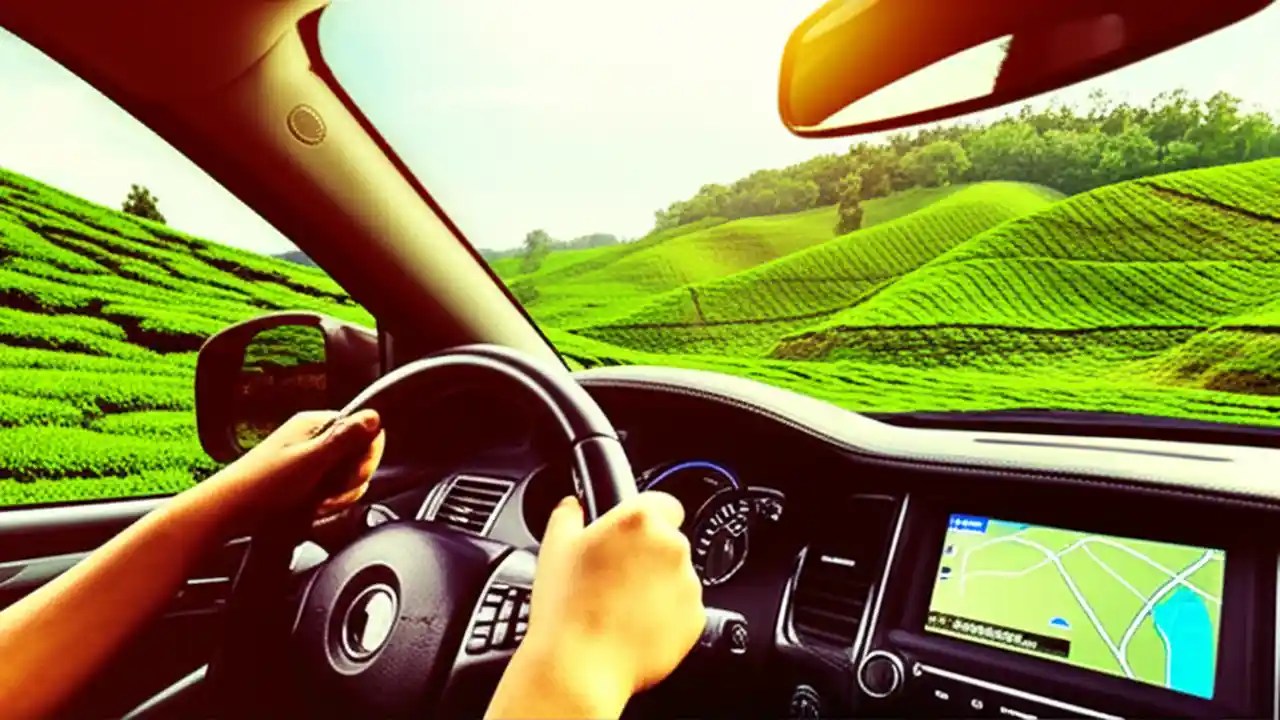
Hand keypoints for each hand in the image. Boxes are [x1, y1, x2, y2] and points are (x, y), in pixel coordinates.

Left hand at [204, 410, 384, 526]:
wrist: (229, 511)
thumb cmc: (263, 483)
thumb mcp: (310, 460)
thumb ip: (345, 439)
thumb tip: (375, 415)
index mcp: (317, 424)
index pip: (366, 432)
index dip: (366, 458)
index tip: (352, 476)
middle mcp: (317, 438)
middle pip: (360, 457)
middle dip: (351, 482)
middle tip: (329, 494)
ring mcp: (313, 460)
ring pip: (350, 477)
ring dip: (340, 496)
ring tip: (318, 505)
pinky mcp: (308, 481)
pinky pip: (336, 490)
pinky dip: (330, 502)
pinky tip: (315, 509)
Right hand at [491, 492, 704, 717]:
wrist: (580, 667)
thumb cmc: (566, 608)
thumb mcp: (555, 547)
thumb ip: (569, 514)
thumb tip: (573, 506)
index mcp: (639, 521)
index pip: (663, 503)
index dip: (647, 517)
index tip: (631, 534)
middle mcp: (671, 548)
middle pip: (669, 541)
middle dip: (647, 555)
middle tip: (615, 576)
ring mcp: (687, 585)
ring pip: (676, 576)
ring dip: (656, 585)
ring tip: (620, 606)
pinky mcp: (695, 619)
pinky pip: (682, 609)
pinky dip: (665, 615)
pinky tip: (633, 625)